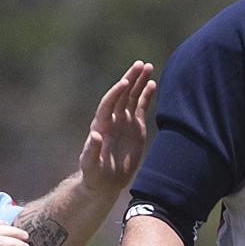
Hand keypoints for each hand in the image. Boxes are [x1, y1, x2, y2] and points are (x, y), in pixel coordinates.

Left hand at [79, 61, 156, 193]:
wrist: (106, 180)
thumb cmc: (95, 174)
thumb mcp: (91, 165)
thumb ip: (92, 151)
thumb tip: (95, 136)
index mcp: (101, 125)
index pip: (109, 104)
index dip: (116, 93)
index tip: (125, 82)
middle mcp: (113, 119)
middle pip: (122, 95)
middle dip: (131, 79)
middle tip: (140, 65)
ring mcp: (124, 121)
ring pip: (132, 96)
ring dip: (139, 82)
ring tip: (148, 67)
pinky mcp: (135, 126)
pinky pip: (140, 106)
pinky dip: (146, 95)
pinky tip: (153, 83)